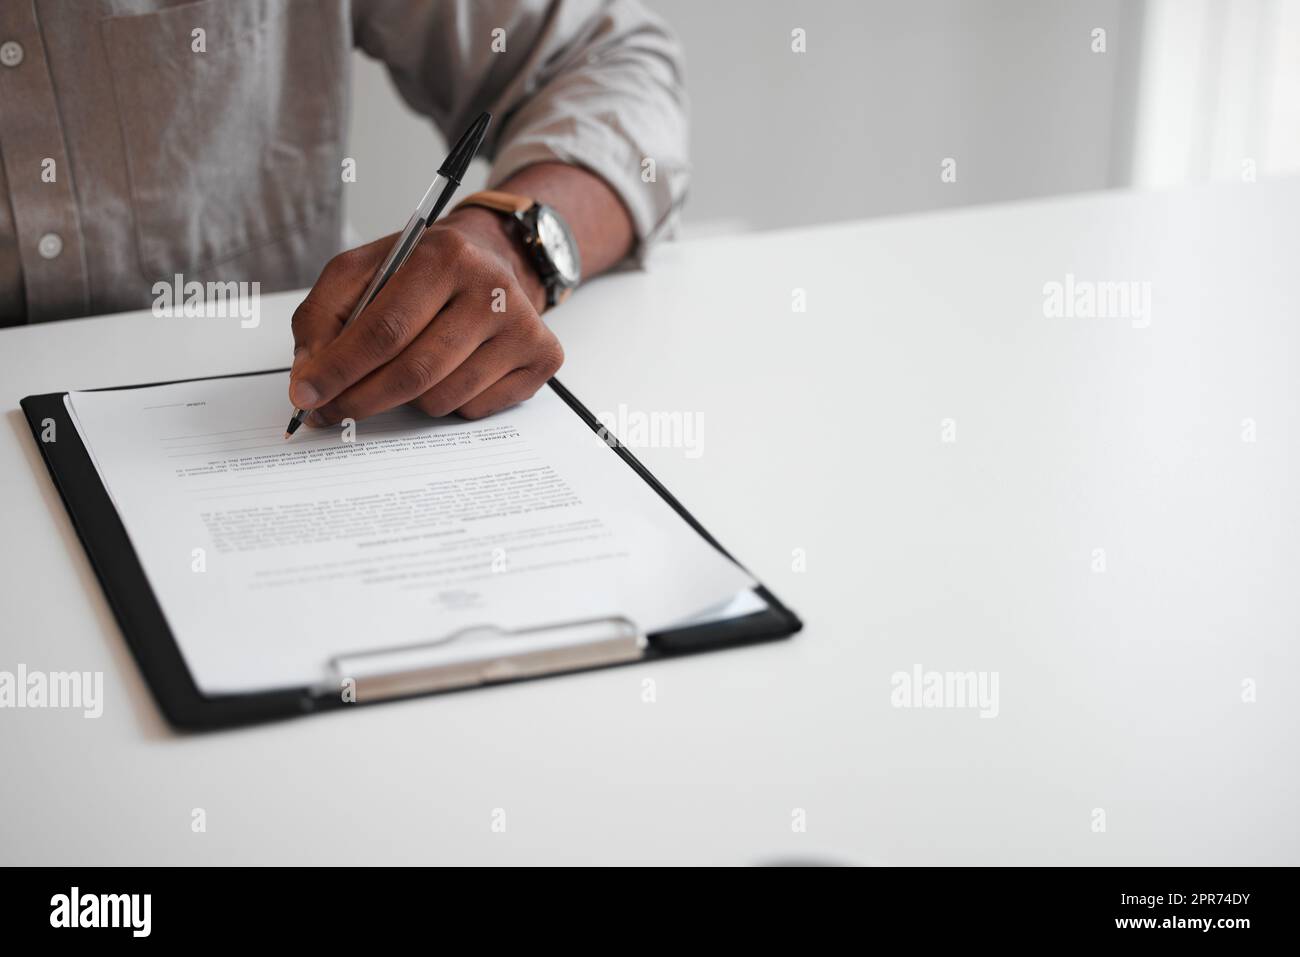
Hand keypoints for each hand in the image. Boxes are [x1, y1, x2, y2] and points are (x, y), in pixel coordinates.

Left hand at [288, 207, 562, 424]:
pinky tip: (449, 371)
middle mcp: (492, 289)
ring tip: (405, 370)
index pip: (383, 329)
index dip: (339, 370)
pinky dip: (448, 402)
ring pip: (442, 398)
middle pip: (413, 371)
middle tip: (331, 411)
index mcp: (445, 255)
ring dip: (407, 400)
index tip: (306, 395)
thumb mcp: (364, 271)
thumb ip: (324, 316)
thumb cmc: (424, 270)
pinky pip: (475, 409)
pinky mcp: (542, 356)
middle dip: (361, 400)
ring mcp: (523, 326)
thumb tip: (311, 377)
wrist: (495, 257)